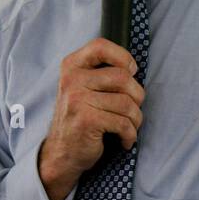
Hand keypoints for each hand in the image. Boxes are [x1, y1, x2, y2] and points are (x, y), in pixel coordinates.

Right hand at [42, 36, 145, 178]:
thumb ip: (101, 73)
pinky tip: (124, 140)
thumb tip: (133, 68)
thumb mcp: (83, 88)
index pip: (101, 46)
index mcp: (72, 66)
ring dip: (135, 119)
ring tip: (129, 128)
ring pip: (126, 103)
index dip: (123, 57)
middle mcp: (72, 79)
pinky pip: (123, 123)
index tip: (131, 72)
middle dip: (137, 96)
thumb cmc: (81, 119)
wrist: (61, 153)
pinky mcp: (86, 120)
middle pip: (122, 77)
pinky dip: (130, 135)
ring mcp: (77, 100)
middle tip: (132, 110)